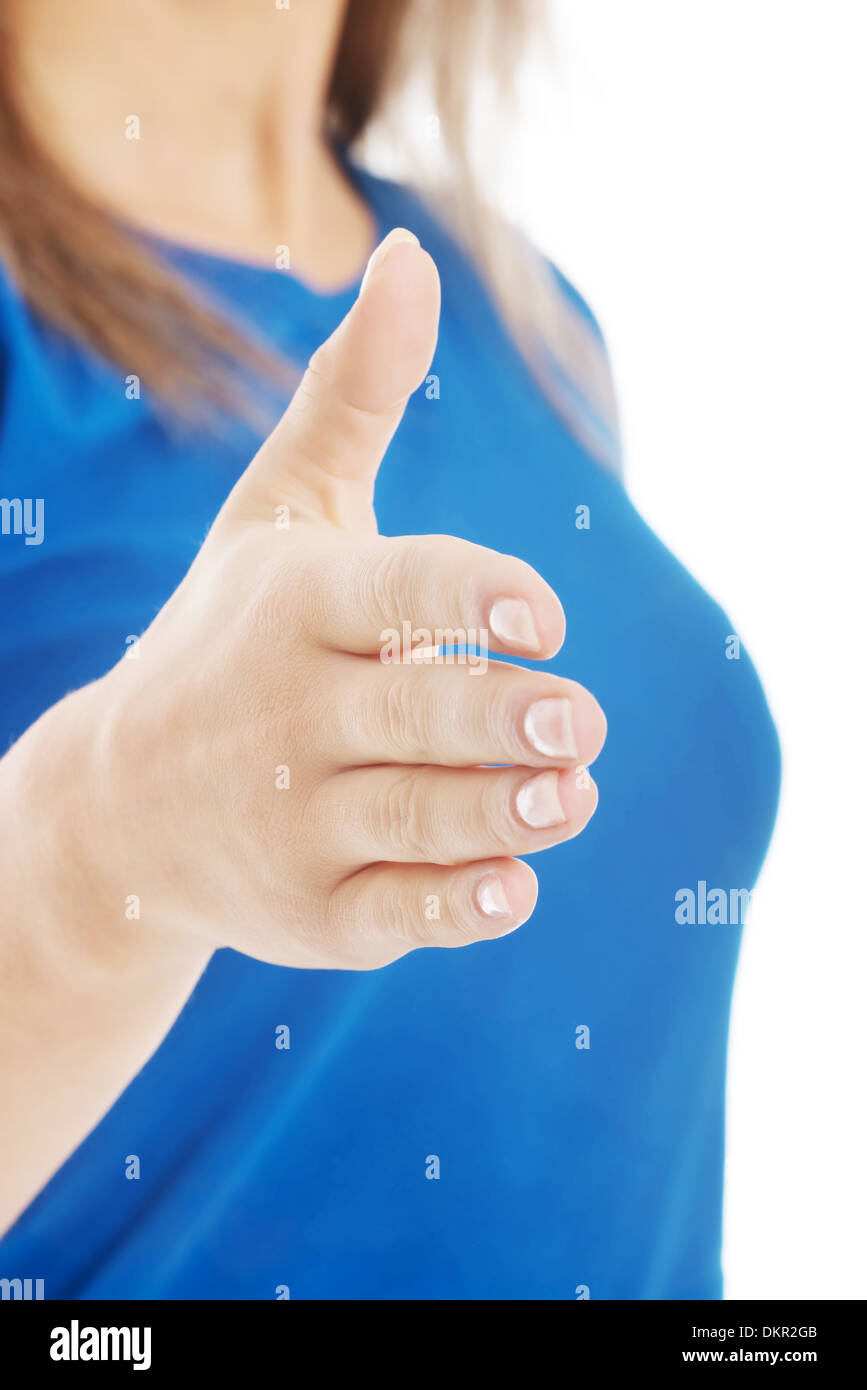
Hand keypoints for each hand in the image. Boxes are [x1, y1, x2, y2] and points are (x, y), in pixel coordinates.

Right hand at [92, 229, 605, 968]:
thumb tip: (409, 253)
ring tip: (571, 792)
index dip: (471, 600)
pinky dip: (455, 903)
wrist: (120, 807)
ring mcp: (294, 822)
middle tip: (580, 716)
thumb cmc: (225, 636)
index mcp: (293, 606)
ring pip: (415, 815)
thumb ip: (350, 395)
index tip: (543, 615)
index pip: (394, 592)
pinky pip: (395, 912)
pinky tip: (514, 883)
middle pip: (417, 713)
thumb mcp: (275, 512)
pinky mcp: (312, 912)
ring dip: (500, 809)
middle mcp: (288, 714)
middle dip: (503, 716)